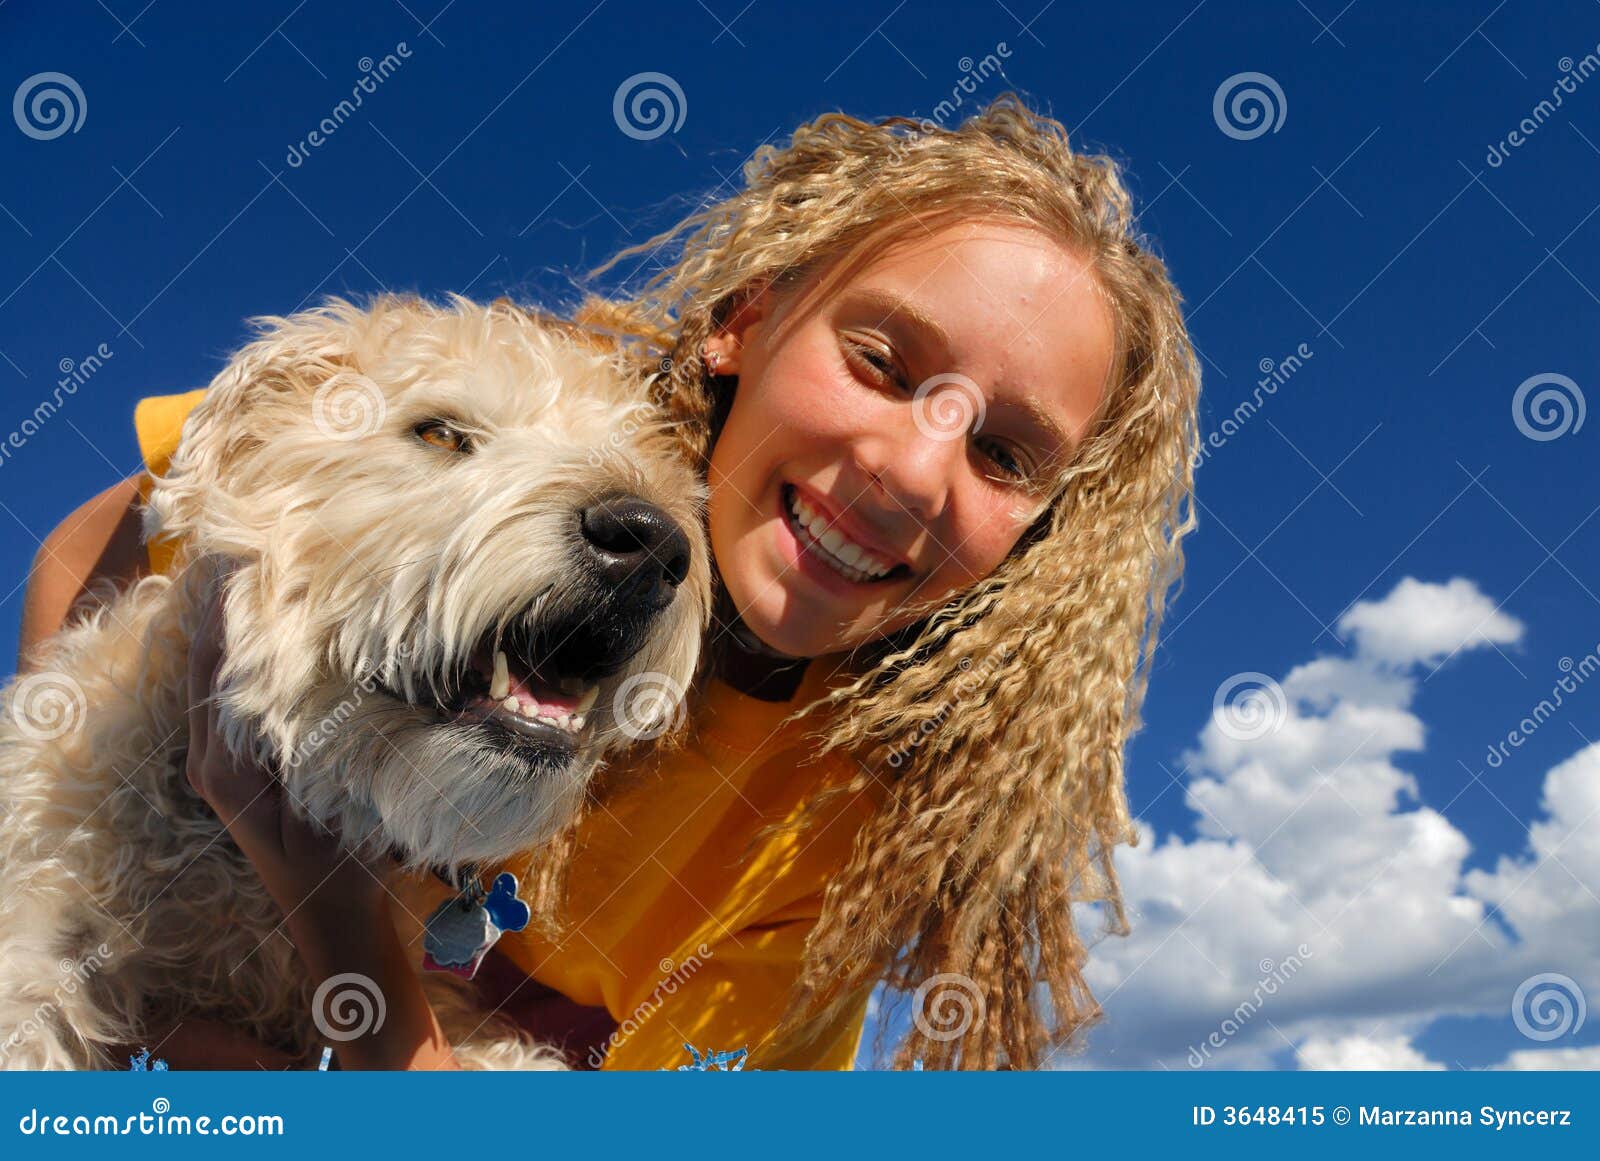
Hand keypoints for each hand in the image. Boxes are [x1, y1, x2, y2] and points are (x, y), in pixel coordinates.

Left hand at [184, 557, 381, 919]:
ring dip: (229, 636)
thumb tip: (307, 682)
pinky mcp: (230, 769)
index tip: (246, 572)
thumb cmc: (335, 865)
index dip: (229, 622)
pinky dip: (237, 664)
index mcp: (225, 767)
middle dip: (223, 616)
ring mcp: (215, 766)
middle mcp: (207, 761)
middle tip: (248, 560)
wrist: (329, 914)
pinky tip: (263, 638)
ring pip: (211, 685)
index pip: (217, 676)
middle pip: (204, 671)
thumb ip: (309, 748)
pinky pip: (224, 703)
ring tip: (251, 584)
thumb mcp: (325, 804)